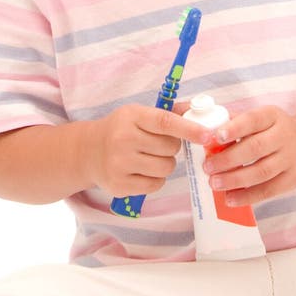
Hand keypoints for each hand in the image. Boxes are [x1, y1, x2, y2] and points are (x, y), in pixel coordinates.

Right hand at [87, 104, 209, 197]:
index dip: (189, 128)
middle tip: (158, 144)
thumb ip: (168, 113)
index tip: (208, 134)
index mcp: (131, 116)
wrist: (88, 151)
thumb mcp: (138, 113)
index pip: (165, 122)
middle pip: (170, 148)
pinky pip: (156, 185)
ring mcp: (120, 164)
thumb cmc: (121, 129)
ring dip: (165, 164)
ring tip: (150, 157)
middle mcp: (124, 139)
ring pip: (166, 168)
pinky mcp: (120, 185)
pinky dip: (156, 179)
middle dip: (171, 147)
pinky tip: (143, 170)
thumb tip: (197, 111)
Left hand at [202, 105, 295, 206]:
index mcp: (273, 115)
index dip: (235, 128)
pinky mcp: (293, 179)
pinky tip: (230, 198)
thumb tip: (206, 130)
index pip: (253, 120)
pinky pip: (269, 190)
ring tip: (214, 183)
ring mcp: (291, 158)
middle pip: (256, 148)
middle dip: (229, 159)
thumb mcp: (261, 118)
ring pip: (262, 171)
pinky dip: (248, 196)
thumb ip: (237, 122)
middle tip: (208, 167)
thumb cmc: (273, 130)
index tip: (216, 136)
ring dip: (235, 179)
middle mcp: (285, 135)